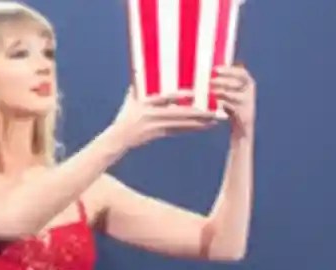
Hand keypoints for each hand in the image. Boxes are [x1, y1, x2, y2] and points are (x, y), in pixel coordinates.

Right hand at [106, 87, 222, 151]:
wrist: (120, 137)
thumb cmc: (125, 114)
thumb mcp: (131, 98)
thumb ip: (139, 83)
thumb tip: (143, 64)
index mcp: (145, 104)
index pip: (163, 99)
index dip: (178, 97)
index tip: (193, 94)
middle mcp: (153, 116)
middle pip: (179, 115)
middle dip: (197, 113)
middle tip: (213, 110)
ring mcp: (158, 126)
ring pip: (183, 125)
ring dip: (199, 123)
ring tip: (215, 119)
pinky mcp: (161, 133)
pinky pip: (180, 131)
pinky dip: (192, 128)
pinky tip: (204, 126)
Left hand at [212, 62, 255, 136]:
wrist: (242, 125)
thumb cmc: (232, 105)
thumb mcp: (230, 91)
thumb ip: (224, 81)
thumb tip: (209, 71)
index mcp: (248, 81)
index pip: (240, 72)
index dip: (228, 70)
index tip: (215, 69)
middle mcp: (250, 89)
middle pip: (235, 82)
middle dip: (222, 81)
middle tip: (210, 81)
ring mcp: (248, 101)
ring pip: (232, 94)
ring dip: (220, 93)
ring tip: (211, 92)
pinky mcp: (243, 112)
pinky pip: (231, 106)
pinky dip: (221, 104)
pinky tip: (214, 103)